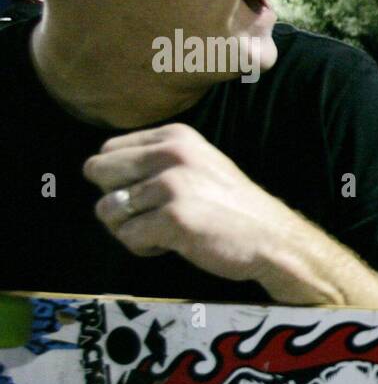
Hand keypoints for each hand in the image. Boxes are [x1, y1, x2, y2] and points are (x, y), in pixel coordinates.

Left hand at [83, 123, 302, 285]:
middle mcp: (171, 153)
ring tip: (163, 231)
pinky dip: (144, 247)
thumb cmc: (233, 207)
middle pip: (97, 173)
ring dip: (129, 227)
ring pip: (108, 209)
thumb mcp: (199, 164)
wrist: (274, 238)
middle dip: (116, 199)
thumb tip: (97, 170)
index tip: (150, 194)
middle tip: (148, 214)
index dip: (120, 178)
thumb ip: (156, 161)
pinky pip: (128, 236)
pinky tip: (173, 244)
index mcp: (176, 136)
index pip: (108, 150)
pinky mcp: (172, 218)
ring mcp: (172, 185)